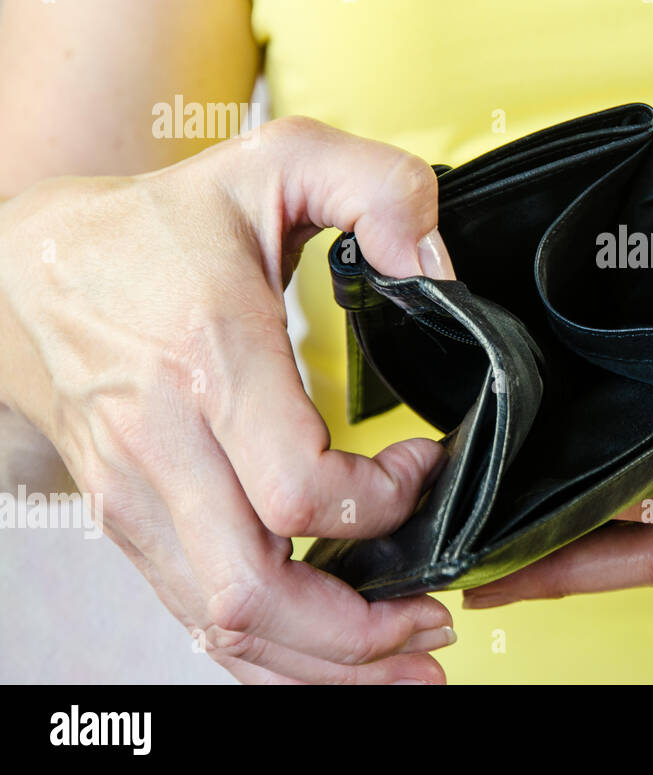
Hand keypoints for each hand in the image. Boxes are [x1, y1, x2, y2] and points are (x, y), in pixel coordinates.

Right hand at [0, 117, 459, 682]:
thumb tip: (439, 270)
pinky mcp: (132, 523)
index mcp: (209, 360)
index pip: (300, 490)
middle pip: (257, 593)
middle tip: (437, 615)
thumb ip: (380, 187)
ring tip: (406, 656)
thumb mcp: (284, 160)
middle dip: (362, 631)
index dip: (388, 502)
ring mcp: (139, 497)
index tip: (429, 462)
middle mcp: (164, 446)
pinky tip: (332, 656)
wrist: (37, 263)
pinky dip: (272, 656)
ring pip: (225, 626)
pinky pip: (198, 619)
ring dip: (324, 664)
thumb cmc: (167, 222)